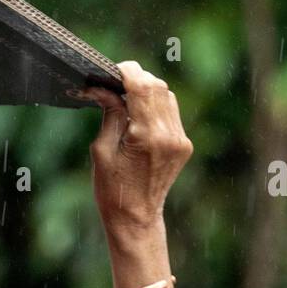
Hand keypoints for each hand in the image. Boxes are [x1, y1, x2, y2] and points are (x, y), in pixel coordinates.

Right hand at [78, 61, 192, 236]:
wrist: (136, 218)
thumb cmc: (112, 189)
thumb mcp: (102, 150)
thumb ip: (110, 114)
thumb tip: (105, 88)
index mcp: (146, 136)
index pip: (142, 87)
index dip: (128, 72)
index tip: (113, 69)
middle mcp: (169, 135)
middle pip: (157, 87)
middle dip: (137, 79)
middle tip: (116, 82)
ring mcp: (180, 140)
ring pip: (167, 96)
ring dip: (148, 90)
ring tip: (127, 98)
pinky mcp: (184, 145)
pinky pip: (172, 113)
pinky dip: (156, 106)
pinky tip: (140, 115)